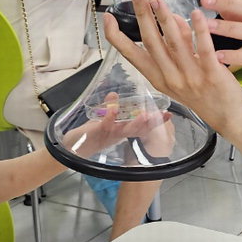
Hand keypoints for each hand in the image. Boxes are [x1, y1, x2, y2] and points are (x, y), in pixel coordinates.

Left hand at [61, 91, 175, 156]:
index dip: (155, 122)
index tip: (169, 115)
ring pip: (124, 130)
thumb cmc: (90, 134)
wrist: (72, 147)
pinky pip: (105, 125)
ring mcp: (108, 135)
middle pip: (137, 130)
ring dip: (135, 123)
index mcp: (122, 131)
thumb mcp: (102, 119)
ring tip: (145, 115)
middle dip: (150, 123)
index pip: (142, 126)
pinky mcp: (97, 133)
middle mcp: (118, 134)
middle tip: (161, 116)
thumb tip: (114, 93)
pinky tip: (114, 109)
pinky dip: (109, 117)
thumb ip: (109, 107)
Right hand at [103, 0, 241, 133]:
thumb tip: (170, 17)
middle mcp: (169, 78)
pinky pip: (203, 49)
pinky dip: (199, 30)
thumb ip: (175, 45)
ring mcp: (190, 78)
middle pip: (151, 42)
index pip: (131, 55)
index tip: (107, 17)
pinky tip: (195, 13)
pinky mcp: (211, 75)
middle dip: (141, 15)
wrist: (227, 118)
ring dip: (164, 18)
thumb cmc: (202, 94)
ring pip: (173, 43)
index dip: (117, 37)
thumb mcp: (181, 72)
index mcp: (158, 78)